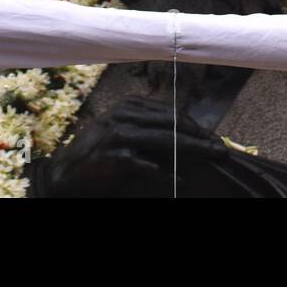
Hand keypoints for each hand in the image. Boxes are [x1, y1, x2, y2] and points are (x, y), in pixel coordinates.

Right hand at [27, 96, 226, 196]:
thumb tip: (187, 134)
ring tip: (212, 156)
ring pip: (167, 139)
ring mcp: (120, 134)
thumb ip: (149, 127)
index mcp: (130, 105)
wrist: (65, 173)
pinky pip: (148, 165)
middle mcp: (125, 115)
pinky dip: (167, 174)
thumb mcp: (124, 130)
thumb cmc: (99, 152)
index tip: (213, 137)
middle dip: (201, 136)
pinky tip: (181, 181)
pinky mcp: (116, 157)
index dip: (196, 125)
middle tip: (220, 148)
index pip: (172, 112)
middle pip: (173, 123)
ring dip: (194, 149)